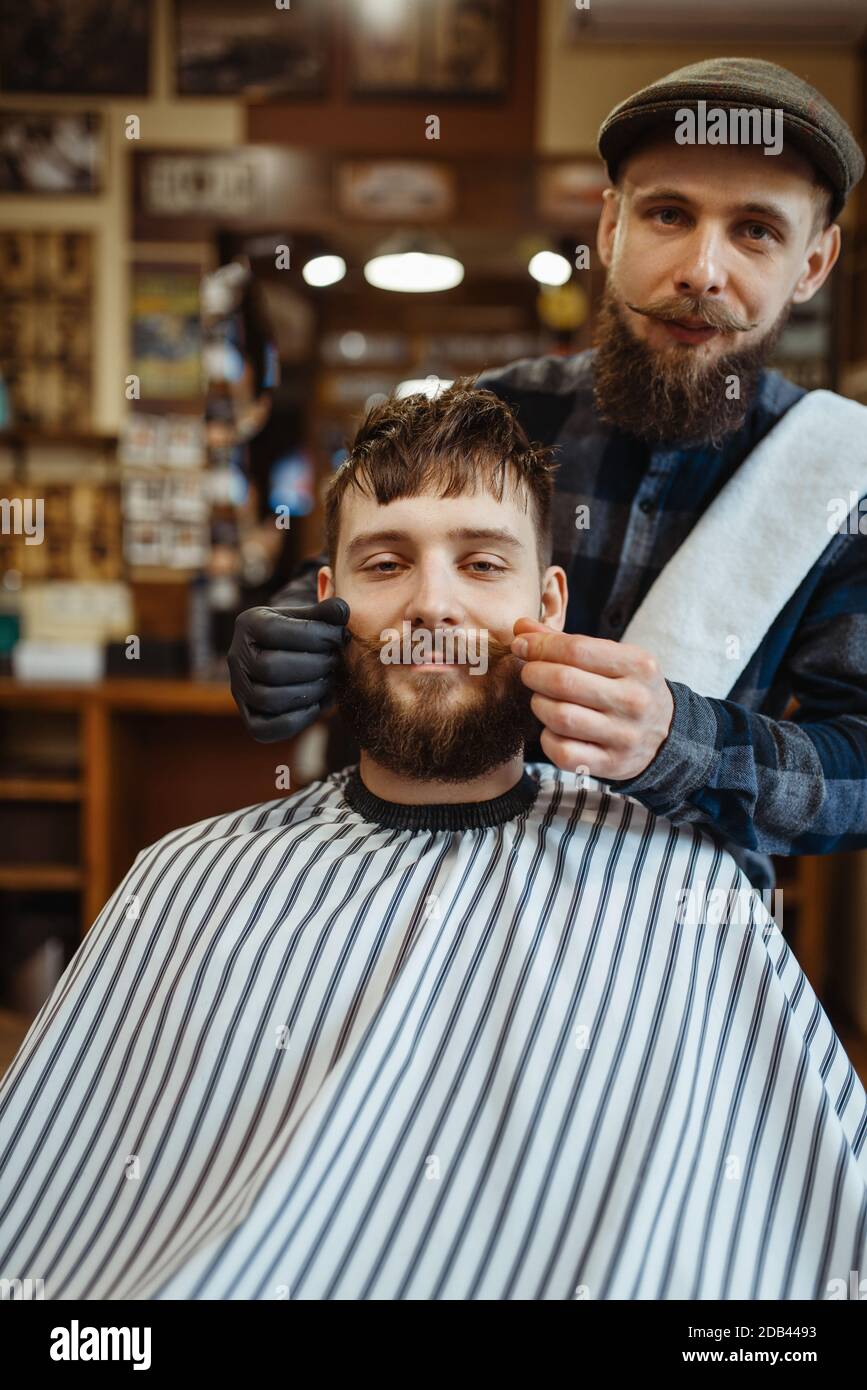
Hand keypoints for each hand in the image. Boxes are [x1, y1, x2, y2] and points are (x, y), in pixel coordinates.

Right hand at [227, 597, 349, 742]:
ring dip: (308, 692)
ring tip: (328, 682)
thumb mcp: (310, 617)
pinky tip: (317, 704)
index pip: (275, 631)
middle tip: (334, 662)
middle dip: (312, 666)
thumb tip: (342, 610)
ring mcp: (240, 690)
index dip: (313, 635)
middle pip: (270, 667)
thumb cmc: (301, 634)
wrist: (284, 656)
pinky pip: (266, 729)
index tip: (338, 638)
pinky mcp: (249, 717)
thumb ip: (327, 614)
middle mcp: (237, 657)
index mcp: (249, 624)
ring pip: (268, 699)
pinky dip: (297, 720)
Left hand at [510, 618, 674, 781]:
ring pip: (559, 717)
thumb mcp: (611, 657)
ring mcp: (624, 735)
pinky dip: (547, 738)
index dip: (539, 645)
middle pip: (563, 682)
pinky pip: (562, 751)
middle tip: (529, 673)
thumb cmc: (626, 687)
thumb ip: (565, 642)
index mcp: (638, 665)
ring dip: (539, 704)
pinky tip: (553, 729)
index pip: (575, 649)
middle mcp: (634, 700)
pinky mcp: (611, 764)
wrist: (665, 734)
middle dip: (534, 674)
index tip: (521, 644)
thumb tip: (521, 628)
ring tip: (542, 699)